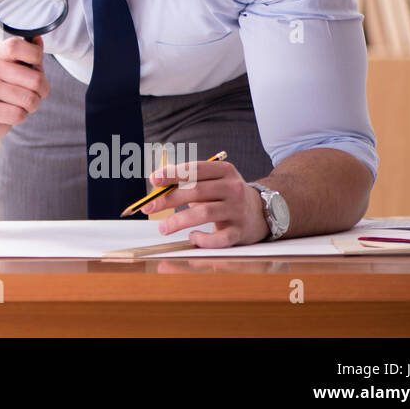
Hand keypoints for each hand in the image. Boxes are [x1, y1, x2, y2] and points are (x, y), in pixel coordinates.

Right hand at [0, 35, 50, 139]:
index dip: (34, 54)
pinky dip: (22, 116)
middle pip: (35, 79)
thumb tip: (38, 39)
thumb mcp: (19, 68)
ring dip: (33, 104)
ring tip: (24, 102)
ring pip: (29, 99)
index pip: (16, 46)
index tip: (36, 62)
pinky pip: (19, 114)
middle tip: (36, 92)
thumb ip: (31, 55)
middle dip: (43, 90)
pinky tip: (12, 111)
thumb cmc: (6, 88)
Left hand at [140, 159, 269, 246]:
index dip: (173, 173)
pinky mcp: (241, 231)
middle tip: (148, 207)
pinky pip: (219, 238)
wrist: (262, 212)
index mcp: (224, 171)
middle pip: (196, 191)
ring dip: (178, 221)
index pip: (196, 169)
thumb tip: (156, 184)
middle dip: (168, 199)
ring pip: (204, 214)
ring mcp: (238, 210)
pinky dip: (203, 240)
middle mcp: (233, 188)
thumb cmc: (225, 195)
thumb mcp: (212, 182)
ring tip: (162, 228)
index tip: (153, 179)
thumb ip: (187, 181)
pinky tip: (193, 237)